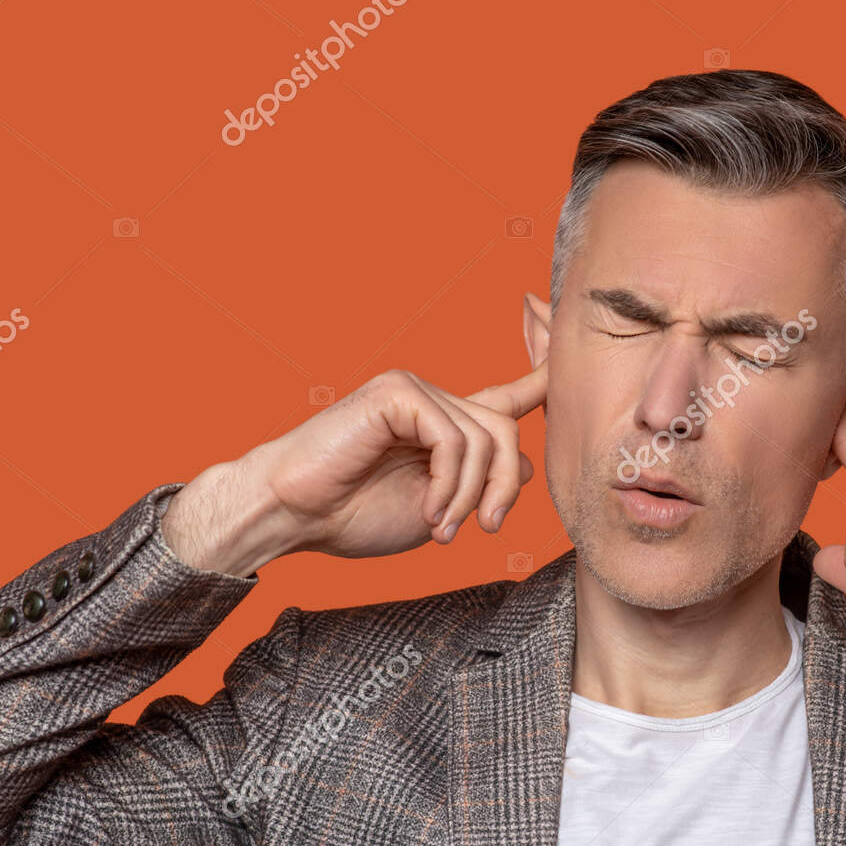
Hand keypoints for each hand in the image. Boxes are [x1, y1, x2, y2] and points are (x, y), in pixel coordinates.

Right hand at [164, 363, 546, 575]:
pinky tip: (430, 510)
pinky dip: (450, 483)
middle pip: (507, 429)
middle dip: (505, 486)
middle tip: (483, 529)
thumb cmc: (353, 515)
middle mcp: (434, 399)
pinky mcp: (398, 393)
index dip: (545, 364)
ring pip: (486, 438)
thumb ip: (481, 484)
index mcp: (446, 424)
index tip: (553, 317)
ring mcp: (414, 391)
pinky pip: (454, 438)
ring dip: (472, 495)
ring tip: (444, 528)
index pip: (513, 390)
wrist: (292, 514)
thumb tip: (529, 467)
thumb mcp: (439, 508)